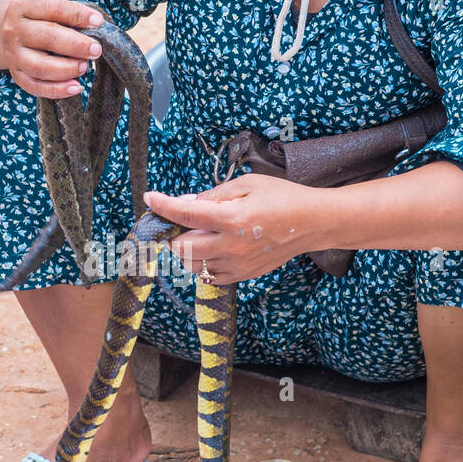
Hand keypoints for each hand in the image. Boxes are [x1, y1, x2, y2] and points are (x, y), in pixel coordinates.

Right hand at [0, 0, 105, 98]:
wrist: (11, 34)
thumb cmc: (39, 19)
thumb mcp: (49, 8)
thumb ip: (69, 15)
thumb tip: (96, 24)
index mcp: (22, 7)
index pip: (51, 8)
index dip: (76, 15)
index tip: (98, 22)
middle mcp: (14, 31)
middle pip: (45, 38)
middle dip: (75, 45)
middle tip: (95, 50)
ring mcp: (13, 55)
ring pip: (39, 66)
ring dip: (67, 68)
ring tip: (85, 66)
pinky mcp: (16, 75)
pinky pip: (35, 87)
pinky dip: (57, 90)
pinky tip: (76, 87)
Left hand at [143, 174, 336, 283]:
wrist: (312, 223)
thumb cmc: (282, 198)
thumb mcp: (246, 184)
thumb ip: (213, 195)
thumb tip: (186, 202)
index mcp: (232, 219)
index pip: (186, 213)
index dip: (163, 205)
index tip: (150, 199)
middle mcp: (232, 246)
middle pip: (182, 248)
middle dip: (175, 233)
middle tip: (183, 220)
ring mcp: (237, 264)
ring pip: (193, 265)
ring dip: (187, 249)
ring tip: (201, 233)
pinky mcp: (243, 275)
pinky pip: (209, 277)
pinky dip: (202, 263)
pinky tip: (212, 248)